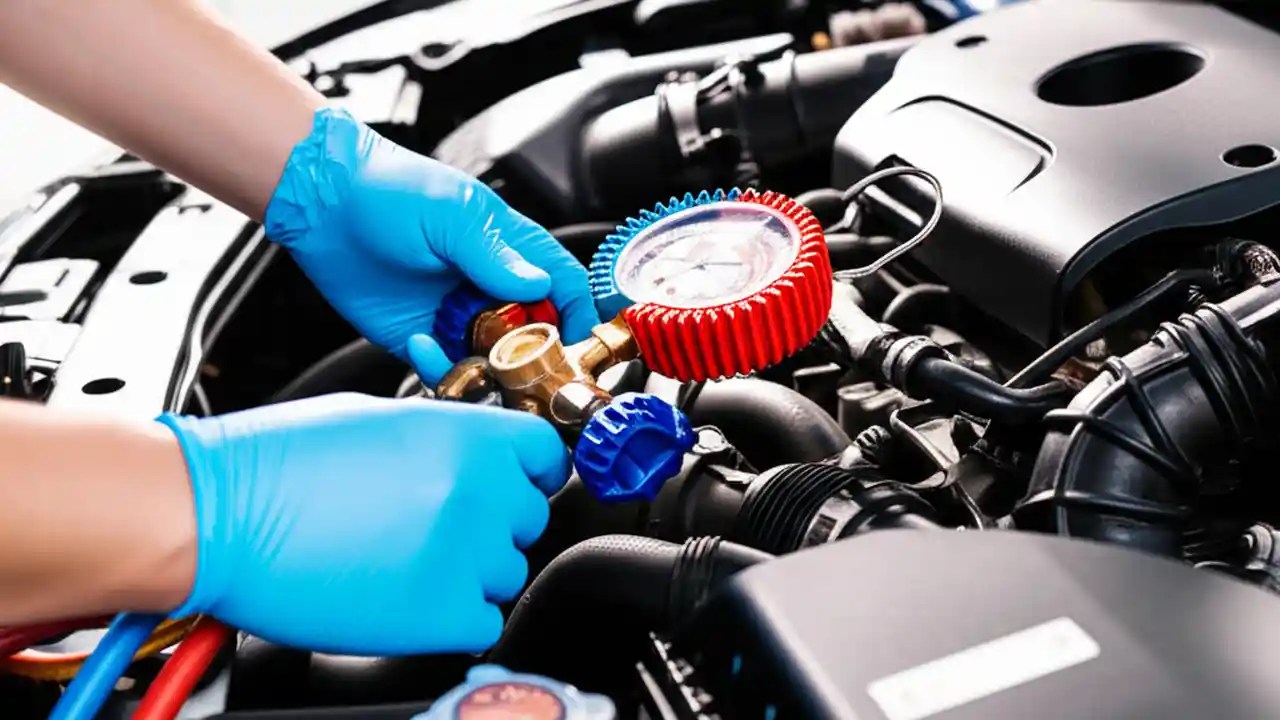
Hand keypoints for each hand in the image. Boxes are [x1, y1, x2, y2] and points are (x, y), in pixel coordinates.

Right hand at [158, 394, 568, 654]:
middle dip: (492, 523)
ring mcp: (461, 555)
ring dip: (470, 572)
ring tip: (408, 560)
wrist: (216, 513)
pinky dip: (454, 617)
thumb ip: (446, 438)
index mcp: (466, 435)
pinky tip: (409, 595)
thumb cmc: (277, 460)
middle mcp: (476, 492)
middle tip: (437, 526)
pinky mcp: (437, 614)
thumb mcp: (381, 417)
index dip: (530, 473)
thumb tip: (479, 458)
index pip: (546, 457)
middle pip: (527, 518)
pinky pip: (483, 621)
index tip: (516, 485)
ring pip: (506, 573)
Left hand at [264, 108, 599, 382]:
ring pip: (495, 362)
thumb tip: (539, 286)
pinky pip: (447, 370)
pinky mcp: (423, 339)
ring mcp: (457, 316)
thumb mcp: (452, 215)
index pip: (564, 288)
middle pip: (536, 335)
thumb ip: (496, 255)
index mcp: (511, 250)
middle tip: (522, 366)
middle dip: (537, 357)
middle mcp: (489, 288)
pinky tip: (422, 345)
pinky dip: (441, 370)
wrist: (324, 203)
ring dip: (490, 372)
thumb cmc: (391, 189)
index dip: (578, 317)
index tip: (576, 345)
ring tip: (470, 362)